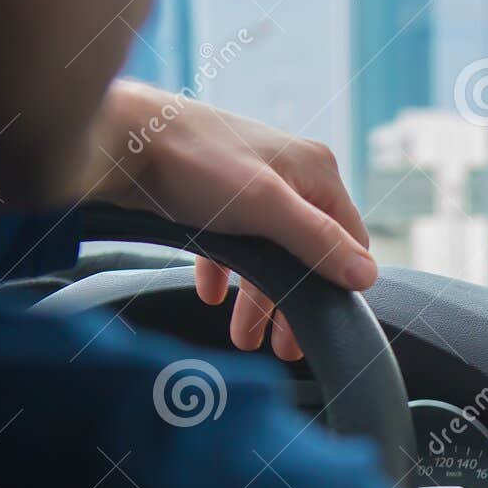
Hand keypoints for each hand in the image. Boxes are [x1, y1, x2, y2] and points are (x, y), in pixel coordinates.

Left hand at [81, 81, 375, 360]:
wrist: (121, 139)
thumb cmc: (195, 164)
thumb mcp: (266, 208)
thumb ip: (318, 243)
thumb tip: (366, 277)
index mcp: (316, 172)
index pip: (349, 242)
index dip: (338, 288)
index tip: (321, 327)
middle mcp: (291, 174)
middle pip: (307, 253)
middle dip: (293, 303)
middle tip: (284, 347)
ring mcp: (253, 183)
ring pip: (269, 252)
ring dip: (258, 298)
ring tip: (244, 336)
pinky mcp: (216, 193)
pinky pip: (233, 241)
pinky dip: (226, 271)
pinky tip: (211, 295)